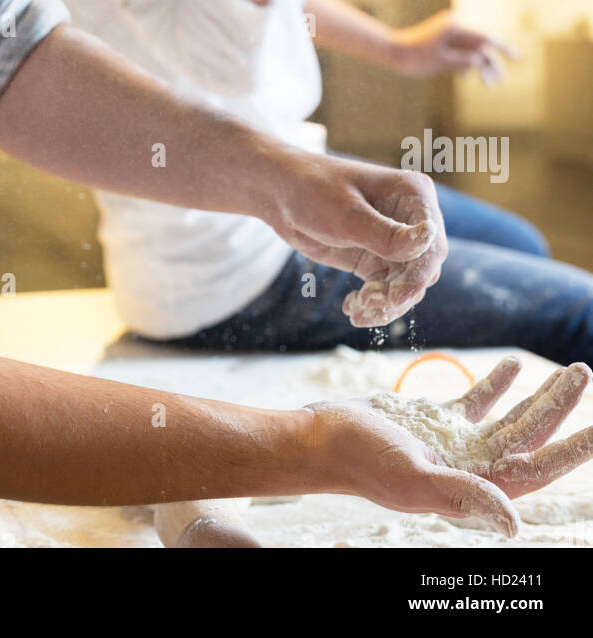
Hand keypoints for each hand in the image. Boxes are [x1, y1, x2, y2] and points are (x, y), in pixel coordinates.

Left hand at [269, 154, 447, 327]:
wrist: (279, 193)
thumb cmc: (312, 190)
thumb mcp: (346, 214)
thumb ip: (386, 234)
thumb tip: (428, 240)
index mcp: (413, 194)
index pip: (432, 242)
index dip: (420, 273)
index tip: (395, 296)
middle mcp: (411, 218)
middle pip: (424, 268)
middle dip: (400, 292)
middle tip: (368, 303)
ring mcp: (394, 239)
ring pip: (407, 284)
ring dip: (386, 303)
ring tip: (357, 308)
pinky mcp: (376, 257)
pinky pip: (387, 288)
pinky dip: (373, 302)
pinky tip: (352, 307)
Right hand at [302, 357, 592, 536]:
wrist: (321, 437)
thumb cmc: (361, 460)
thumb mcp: (414, 477)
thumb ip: (462, 494)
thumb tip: (513, 522)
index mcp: (471, 486)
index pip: (535, 470)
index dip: (570, 453)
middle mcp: (470, 467)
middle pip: (529, 437)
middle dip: (559, 409)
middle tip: (582, 372)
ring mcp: (454, 443)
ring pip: (510, 417)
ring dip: (538, 394)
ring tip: (567, 369)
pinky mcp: (434, 421)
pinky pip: (476, 401)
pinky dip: (497, 384)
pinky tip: (512, 366)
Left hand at [391, 9, 518, 84]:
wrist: (393, 52)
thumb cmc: (414, 57)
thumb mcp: (441, 62)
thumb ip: (462, 60)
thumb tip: (482, 60)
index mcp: (455, 27)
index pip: (484, 37)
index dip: (502, 47)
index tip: (517, 57)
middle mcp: (455, 27)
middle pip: (481, 45)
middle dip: (491, 64)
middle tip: (498, 82)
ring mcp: (451, 33)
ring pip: (472, 50)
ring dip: (479, 67)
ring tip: (488, 85)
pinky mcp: (446, 41)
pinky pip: (462, 52)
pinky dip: (466, 64)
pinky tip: (465, 77)